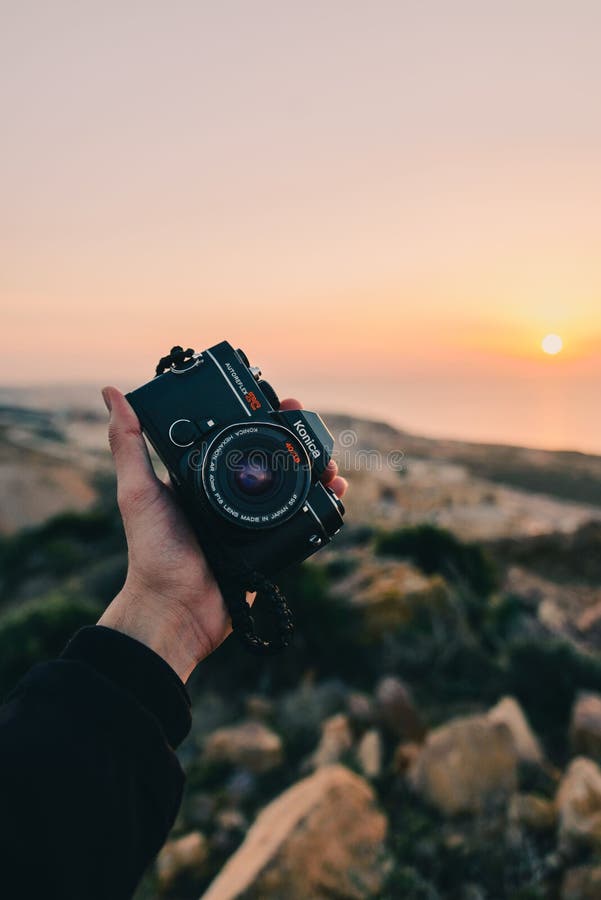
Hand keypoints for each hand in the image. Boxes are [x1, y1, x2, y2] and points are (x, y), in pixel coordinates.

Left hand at [97, 387, 347, 681]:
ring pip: (290, 485)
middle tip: (302, 418)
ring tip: (325, 454)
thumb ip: (127, 444)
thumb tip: (111, 393)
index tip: (270, 397)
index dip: (254, 416)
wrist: (177, 608)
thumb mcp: (137, 491)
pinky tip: (335, 488)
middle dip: (291, 437)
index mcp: (200, 477)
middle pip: (267, 458)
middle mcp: (227, 495)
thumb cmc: (152, 552)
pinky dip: (322, 502)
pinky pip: (301, 519)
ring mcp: (252, 520)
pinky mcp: (271, 545)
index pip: (232, 436)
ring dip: (312, 466)